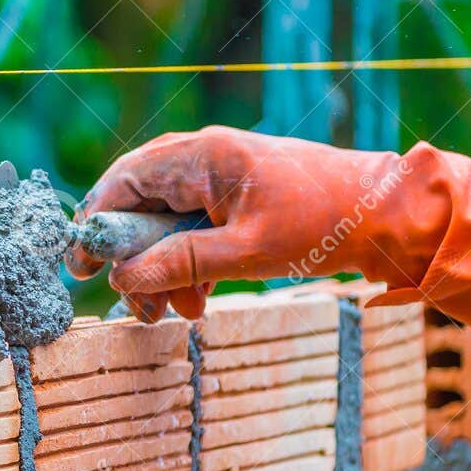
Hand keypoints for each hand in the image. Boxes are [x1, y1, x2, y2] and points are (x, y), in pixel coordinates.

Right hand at [68, 126, 470, 341]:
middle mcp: (205, 160)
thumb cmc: (323, 224)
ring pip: (165, 224)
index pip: (123, 182)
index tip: (81, 269)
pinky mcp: (237, 201)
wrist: (388, 215)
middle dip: (130, 259)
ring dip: (161, 270)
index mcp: (204, 157)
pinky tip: (197, 300)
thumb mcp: (247, 252)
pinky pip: (193, 231)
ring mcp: (221, 180)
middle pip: (139, 205)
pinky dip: (188, 266)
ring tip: (171, 313)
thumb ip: (181, 264)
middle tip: (127, 302)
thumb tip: (123, 282)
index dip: (95, 225)